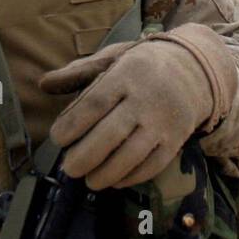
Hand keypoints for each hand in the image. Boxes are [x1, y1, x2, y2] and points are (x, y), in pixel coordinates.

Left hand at [39, 24, 236, 189]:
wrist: (196, 69)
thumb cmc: (143, 66)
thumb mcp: (113, 58)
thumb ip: (78, 72)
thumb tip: (43, 84)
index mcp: (127, 74)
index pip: (95, 102)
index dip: (72, 124)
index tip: (57, 138)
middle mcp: (147, 98)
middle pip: (111, 133)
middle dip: (85, 156)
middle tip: (69, 168)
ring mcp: (164, 121)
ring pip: (132, 155)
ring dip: (107, 173)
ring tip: (89, 180)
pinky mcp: (177, 139)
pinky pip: (153, 165)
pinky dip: (132, 177)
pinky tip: (115, 180)